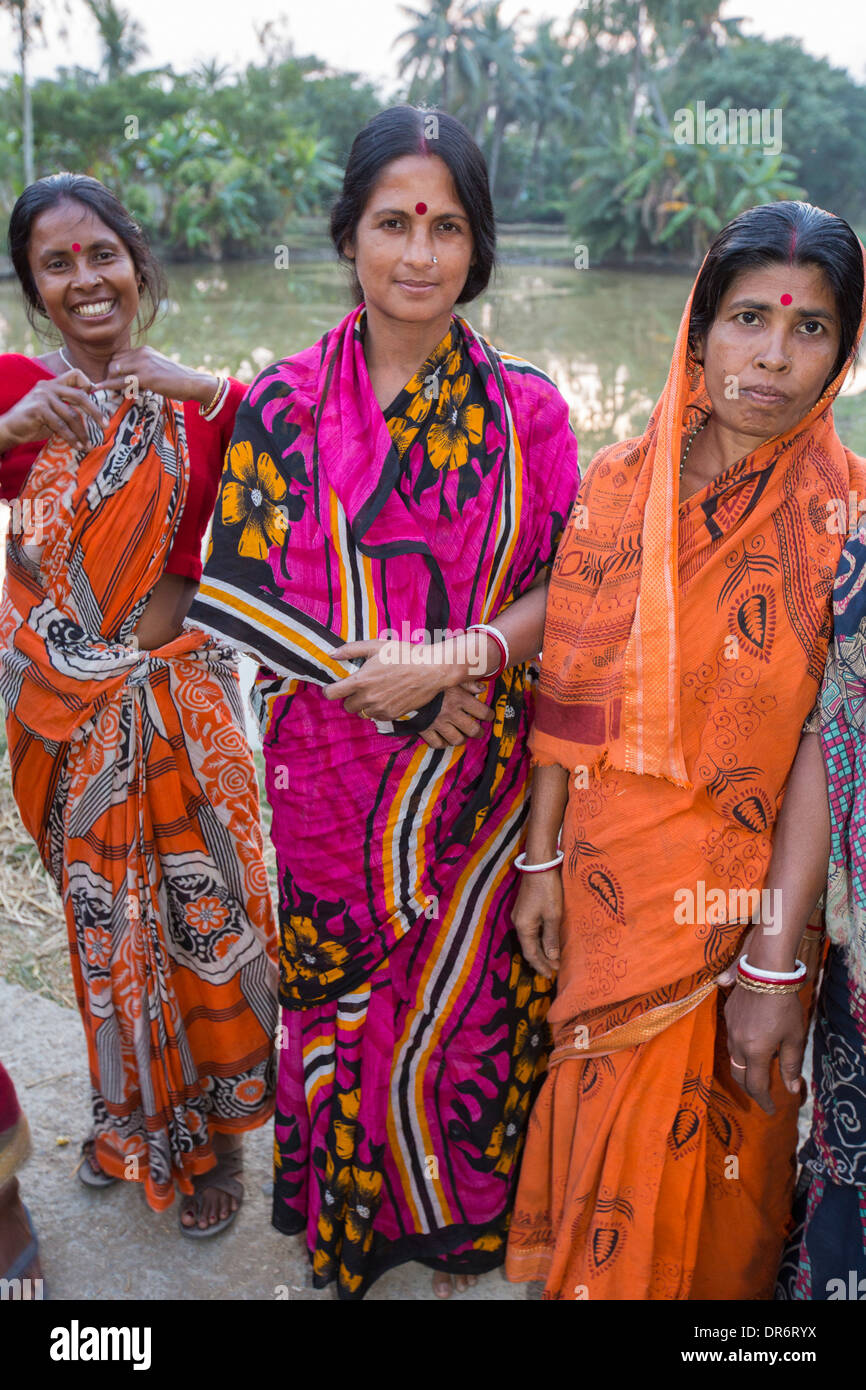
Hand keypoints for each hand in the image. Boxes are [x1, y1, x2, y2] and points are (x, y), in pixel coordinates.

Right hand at [0, 369, 104, 449]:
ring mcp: (43, 396)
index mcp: (53, 384)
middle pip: (80, 396)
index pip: (76, 374)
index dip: (89, 384)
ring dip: (82, 432)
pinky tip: (77, 445)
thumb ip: (68, 408)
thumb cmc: (33, 422)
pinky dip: (71, 437)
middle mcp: (49, 386)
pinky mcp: (38, 409)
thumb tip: (94, 416)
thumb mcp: (53, 412)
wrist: (9, 429)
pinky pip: (60, 425)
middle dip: (95, 412)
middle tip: (106, 425)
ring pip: (71, 415)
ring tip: (88, 445)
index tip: (98, 401)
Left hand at [93, 347, 218, 405]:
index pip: (118, 356)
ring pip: (114, 370)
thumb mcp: (157, 368)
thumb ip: (143, 368)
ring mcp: (143, 364)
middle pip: (113, 362)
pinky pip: (121, 381)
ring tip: (110, 391)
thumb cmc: (176, 380)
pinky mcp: (145, 377)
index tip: (113, 380)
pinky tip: (101, 390)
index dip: (113, 369)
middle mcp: (142, 353)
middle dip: (109, 375)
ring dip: (109, 382)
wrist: (192, 382)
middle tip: (111, 388)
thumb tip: (129, 380)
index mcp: (144, 350)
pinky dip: (109, 386)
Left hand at [325, 639, 456, 721]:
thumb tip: (331, 654)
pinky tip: (387, 697)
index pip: (331, 694)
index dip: (330, 690)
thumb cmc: (404, 654)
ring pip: (362, 713)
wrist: (430, 669)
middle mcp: (368, 698)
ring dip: (365, 705)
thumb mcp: (376, 646)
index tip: (335, 687)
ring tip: (377, 691)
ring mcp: (380, 708)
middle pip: (347, 707)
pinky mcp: (392, 715)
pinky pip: (377, 717)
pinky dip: (378, 710)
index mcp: (361, 680)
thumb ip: (350, 650)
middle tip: (362, 687)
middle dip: (351, 697)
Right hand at [418, 681, 494, 747]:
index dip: (489, 715)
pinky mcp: (424, 729)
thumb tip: (481, 688)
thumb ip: (467, 681)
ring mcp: (438, 723)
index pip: (483, 712)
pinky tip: (444, 739)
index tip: (489, 716)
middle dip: (479, 732)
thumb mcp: (448, 674)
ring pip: (457, 739)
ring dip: (462, 739)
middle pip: (473, 730)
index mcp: (459, 698)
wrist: (400, 684)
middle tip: (479, 731)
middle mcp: (451, 712)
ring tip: (463, 736)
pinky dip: (442, 743)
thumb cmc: (426, 675)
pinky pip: (437, 743)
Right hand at [511, 869, 562, 980]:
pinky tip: (546, 942)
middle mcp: (518, 923)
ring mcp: (520, 916)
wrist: (539, 866)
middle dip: (541, 960)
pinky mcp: (524, 909)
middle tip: (552, 971)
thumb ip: (551, 938)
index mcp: (524, 927)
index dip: (541, 965)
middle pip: (529, 948)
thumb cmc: (547, 890)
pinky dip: (539, 940)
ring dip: (540, 950)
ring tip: (551, 960)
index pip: (531, 953)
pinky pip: (530, 931)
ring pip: (530, 939)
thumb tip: (552, 958)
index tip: (551, 975)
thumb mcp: (553, 915)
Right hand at [724, 983, 804, 1114]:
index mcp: (755, 1052)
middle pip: (739, 1075)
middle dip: (750, 1089)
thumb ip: (790, 1065)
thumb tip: (791, 1088)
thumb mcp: (793, 1037)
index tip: (771, 1109)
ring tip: (757, 1071)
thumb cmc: (784, 1005)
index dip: (764, 1100)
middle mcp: (738, 1044)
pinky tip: (752, 1043)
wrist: (765, 972)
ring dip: (744, 1069)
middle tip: (762, 1094)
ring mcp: (730, 1029)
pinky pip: (731, 1039)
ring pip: (733, 1058)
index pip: (756, 1086)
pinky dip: (741, 1049)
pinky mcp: (728, 1016)